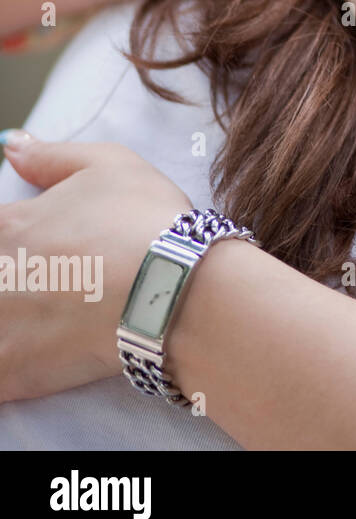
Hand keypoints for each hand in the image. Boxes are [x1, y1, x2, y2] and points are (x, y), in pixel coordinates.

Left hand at [0, 131, 191, 402]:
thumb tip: (12, 145)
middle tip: (53, 286)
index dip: (11, 243)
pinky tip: (33, 362)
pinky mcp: (10, 372)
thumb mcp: (111, 165)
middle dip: (13, 282)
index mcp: (6, 226)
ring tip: (47, 320)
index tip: (37, 255)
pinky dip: (10, 369)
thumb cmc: (147, 221)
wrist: (176, 287)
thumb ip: (51, 156)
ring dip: (9, 322)